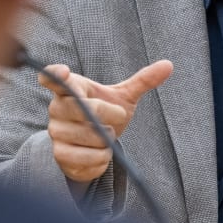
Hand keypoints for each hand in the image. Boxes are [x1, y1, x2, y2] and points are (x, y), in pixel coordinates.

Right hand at [38, 59, 172, 182]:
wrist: (92, 148)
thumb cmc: (105, 115)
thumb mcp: (123, 97)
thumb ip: (142, 80)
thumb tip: (168, 64)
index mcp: (71, 88)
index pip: (53, 78)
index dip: (55, 74)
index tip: (63, 72)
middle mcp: (56, 108)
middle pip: (85, 109)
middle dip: (108, 115)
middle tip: (116, 116)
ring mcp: (56, 132)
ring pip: (89, 136)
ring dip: (107, 139)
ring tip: (105, 136)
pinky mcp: (59, 155)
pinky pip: (88, 157)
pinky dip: (102, 158)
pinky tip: (101, 153)